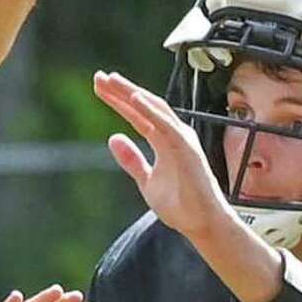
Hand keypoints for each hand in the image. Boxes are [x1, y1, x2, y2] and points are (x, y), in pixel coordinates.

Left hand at [93, 69, 237, 247]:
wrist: (201, 224)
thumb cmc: (181, 204)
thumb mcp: (147, 181)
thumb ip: (132, 160)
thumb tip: (113, 138)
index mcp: (163, 141)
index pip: (137, 116)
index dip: (119, 101)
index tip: (99, 87)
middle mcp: (173, 135)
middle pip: (144, 106)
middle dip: (122, 91)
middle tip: (99, 77)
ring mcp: (181, 140)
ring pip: (154, 109)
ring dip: (133, 93)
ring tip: (112, 81)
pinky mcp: (187, 149)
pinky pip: (167, 125)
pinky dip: (151, 111)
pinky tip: (135, 99)